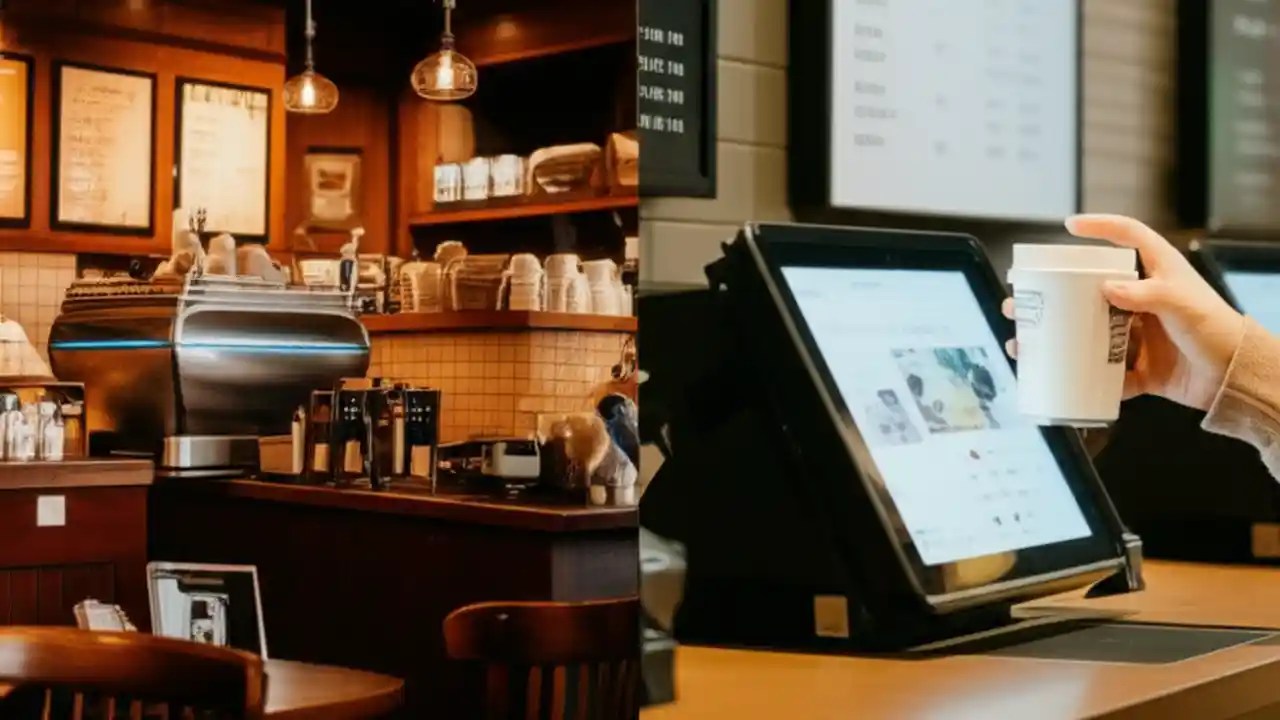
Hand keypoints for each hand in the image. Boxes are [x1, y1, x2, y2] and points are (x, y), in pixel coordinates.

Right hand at [1003, 214, 1244, 410]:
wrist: (1235, 380)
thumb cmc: (1217, 331)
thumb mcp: (1182, 304)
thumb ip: (1147, 294)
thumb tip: (1106, 289)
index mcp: (1159, 274)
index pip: (1129, 237)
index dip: (1101, 227)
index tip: (1069, 226)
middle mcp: (1143, 302)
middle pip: (1090, 291)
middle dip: (1051, 297)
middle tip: (1021, 303)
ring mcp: (1138, 335)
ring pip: (1087, 333)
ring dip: (1053, 338)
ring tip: (1023, 342)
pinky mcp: (1138, 368)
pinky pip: (1103, 372)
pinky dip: (1079, 375)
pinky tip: (1054, 375)